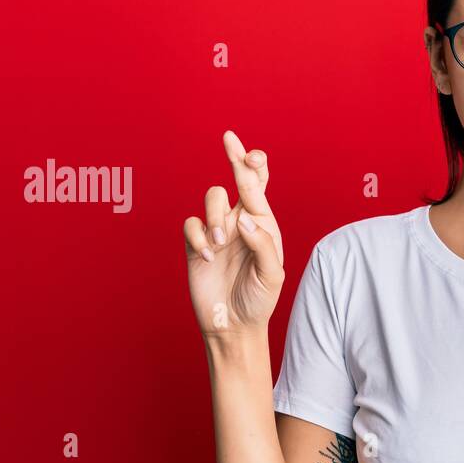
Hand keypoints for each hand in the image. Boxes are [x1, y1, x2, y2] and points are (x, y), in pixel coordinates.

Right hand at [184, 131, 285, 340]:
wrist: (233, 325)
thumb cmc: (259, 300)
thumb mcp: (272, 275)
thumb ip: (263, 245)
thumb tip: (244, 220)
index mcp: (263, 223)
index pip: (259, 186)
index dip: (254, 164)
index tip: (251, 153)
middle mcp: (241, 221)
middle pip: (236, 180)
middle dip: (234, 157)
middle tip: (229, 138)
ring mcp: (218, 231)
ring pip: (212, 198)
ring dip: (215, 216)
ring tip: (220, 244)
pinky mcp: (196, 243)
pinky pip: (191, 223)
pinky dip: (198, 236)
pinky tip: (207, 256)